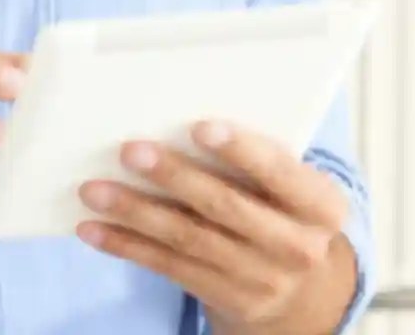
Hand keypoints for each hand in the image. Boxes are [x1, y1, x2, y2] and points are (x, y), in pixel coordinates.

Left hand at [76, 122, 355, 333]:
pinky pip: (168, 268)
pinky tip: (93, 228)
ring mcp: (261, 279)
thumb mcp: (292, 186)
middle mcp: (298, 246)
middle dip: (174, 175)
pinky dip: (126, 245)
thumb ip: (256, 156)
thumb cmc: (283, 210)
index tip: (200, 126)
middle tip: (129, 150)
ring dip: (135, 211)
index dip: (241, 150)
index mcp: (321, 205)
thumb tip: (175, 116)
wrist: (304, 292)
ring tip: (94, 189)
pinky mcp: (227, 298)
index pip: (281, 172)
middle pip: (225, 206)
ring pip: (188, 238)